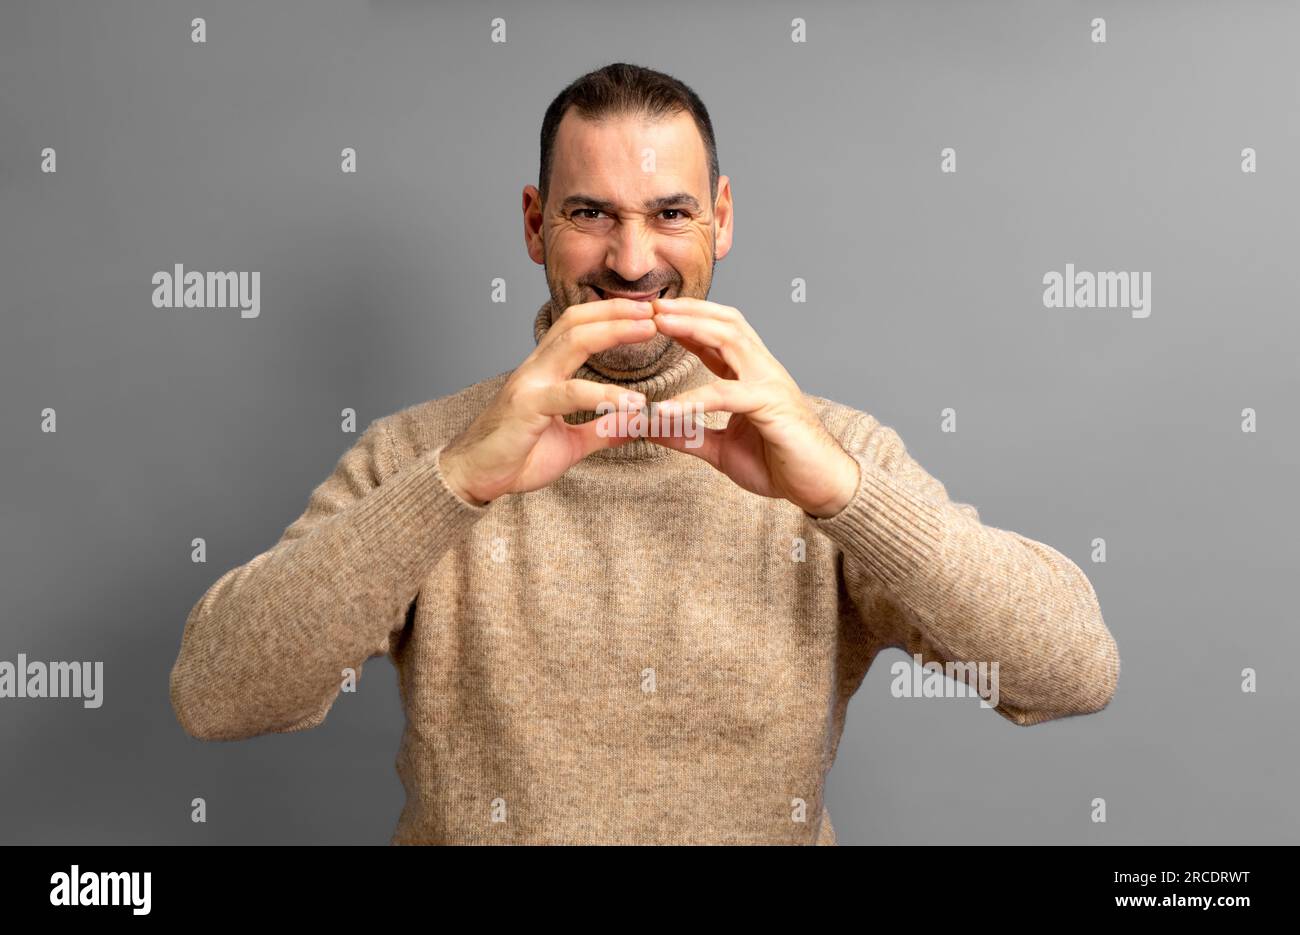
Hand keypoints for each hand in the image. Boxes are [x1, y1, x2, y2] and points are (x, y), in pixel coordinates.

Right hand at [439, 298, 654, 504]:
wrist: (472, 477)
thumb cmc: (514, 457)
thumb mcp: (570, 444)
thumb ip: (601, 431)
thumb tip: (633, 426)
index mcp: (544, 372)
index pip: (577, 328)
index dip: (610, 315)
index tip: (646, 313)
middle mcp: (535, 370)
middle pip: (577, 322)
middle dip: (617, 311)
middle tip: (655, 308)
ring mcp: (529, 384)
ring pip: (573, 342)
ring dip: (614, 331)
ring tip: (649, 330)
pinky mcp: (527, 407)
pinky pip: (570, 394)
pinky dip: (604, 395)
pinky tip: (632, 402)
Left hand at [645, 298, 860, 517]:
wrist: (821, 486)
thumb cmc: (781, 464)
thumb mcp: (721, 450)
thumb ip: (688, 436)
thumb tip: (651, 429)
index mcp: (752, 376)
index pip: (718, 335)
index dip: (687, 321)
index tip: (654, 315)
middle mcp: (763, 371)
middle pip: (725, 323)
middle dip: (688, 310)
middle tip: (651, 306)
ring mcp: (770, 384)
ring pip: (730, 340)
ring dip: (693, 328)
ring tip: (660, 325)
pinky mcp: (772, 405)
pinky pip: (726, 395)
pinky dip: (693, 399)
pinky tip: (665, 409)